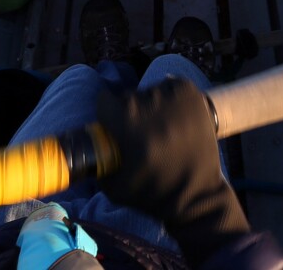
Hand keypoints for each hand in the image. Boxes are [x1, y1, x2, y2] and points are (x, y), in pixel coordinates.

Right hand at [96, 80, 249, 266]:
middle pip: (129, 96)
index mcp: (126, 120)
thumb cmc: (151, 193)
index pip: (105, 101)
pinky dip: (171, 99)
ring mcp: (173, 95)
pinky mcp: (191, 93)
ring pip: (151, 91)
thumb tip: (87, 142)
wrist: (195, 195)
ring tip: (163, 130)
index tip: (117, 129)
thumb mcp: (112, 185)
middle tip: (143, 134)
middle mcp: (149, 102)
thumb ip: (94, 160)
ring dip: (153, 107)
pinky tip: (175, 119)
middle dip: (131, 113)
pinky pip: (171, 87)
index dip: (109, 116)